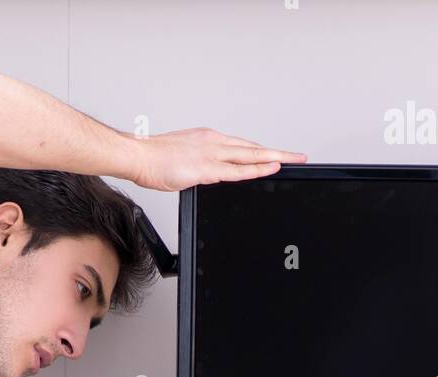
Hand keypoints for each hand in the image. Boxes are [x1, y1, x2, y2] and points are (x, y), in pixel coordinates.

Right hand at [131, 128, 306, 192]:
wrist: (138, 156)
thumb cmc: (154, 160)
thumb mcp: (182, 160)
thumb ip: (200, 167)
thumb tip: (208, 175)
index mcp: (208, 140)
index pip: (242, 146)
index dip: (262, 151)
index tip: (277, 155)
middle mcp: (213, 142)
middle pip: (253, 148)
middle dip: (278, 152)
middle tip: (298, 156)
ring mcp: (211, 154)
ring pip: (250, 156)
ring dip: (273, 158)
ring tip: (292, 162)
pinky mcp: (206, 168)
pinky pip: (236, 171)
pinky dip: (255, 169)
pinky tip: (269, 169)